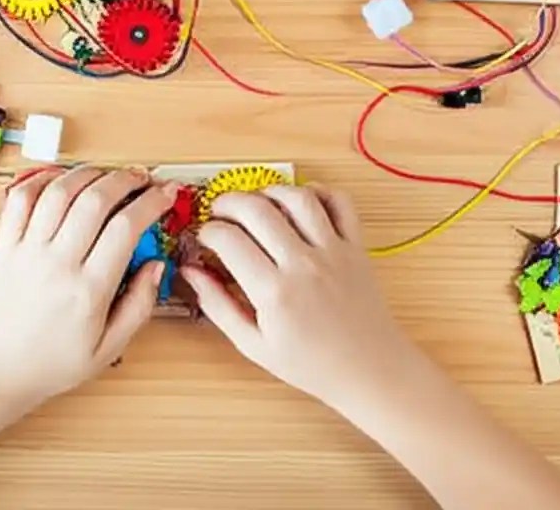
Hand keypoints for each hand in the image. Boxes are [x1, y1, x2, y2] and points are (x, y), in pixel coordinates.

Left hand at [0, 166, 176, 406]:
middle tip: (142, 178)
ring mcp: (28, 252)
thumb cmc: (51, 363)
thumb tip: (156, 266)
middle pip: (95, 200)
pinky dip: (42, 180)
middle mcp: (57, 264)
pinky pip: (20, 200)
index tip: (166, 194)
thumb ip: (139, 306)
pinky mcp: (6, 247)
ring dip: (89, 174)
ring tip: (107, 175)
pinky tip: (62, 180)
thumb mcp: (109, 348)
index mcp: (88, 290)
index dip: (152, 202)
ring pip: (59, 192)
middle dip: (126, 179)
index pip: (125, 228)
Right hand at [183, 185, 415, 405]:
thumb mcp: (254, 345)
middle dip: (228, 202)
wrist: (368, 369)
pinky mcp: (355, 247)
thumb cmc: (312, 364)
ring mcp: (332, 252)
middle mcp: (303, 265)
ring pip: (297, 197)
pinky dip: (319, 191)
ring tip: (256, 202)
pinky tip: (301, 200)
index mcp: (274, 293)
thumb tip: (190, 273)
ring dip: (270, 190)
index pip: (228, 240)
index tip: (204, 237)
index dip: (207, 231)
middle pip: (257, 209)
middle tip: (220, 212)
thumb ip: (218, 306)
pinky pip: (340, 202)